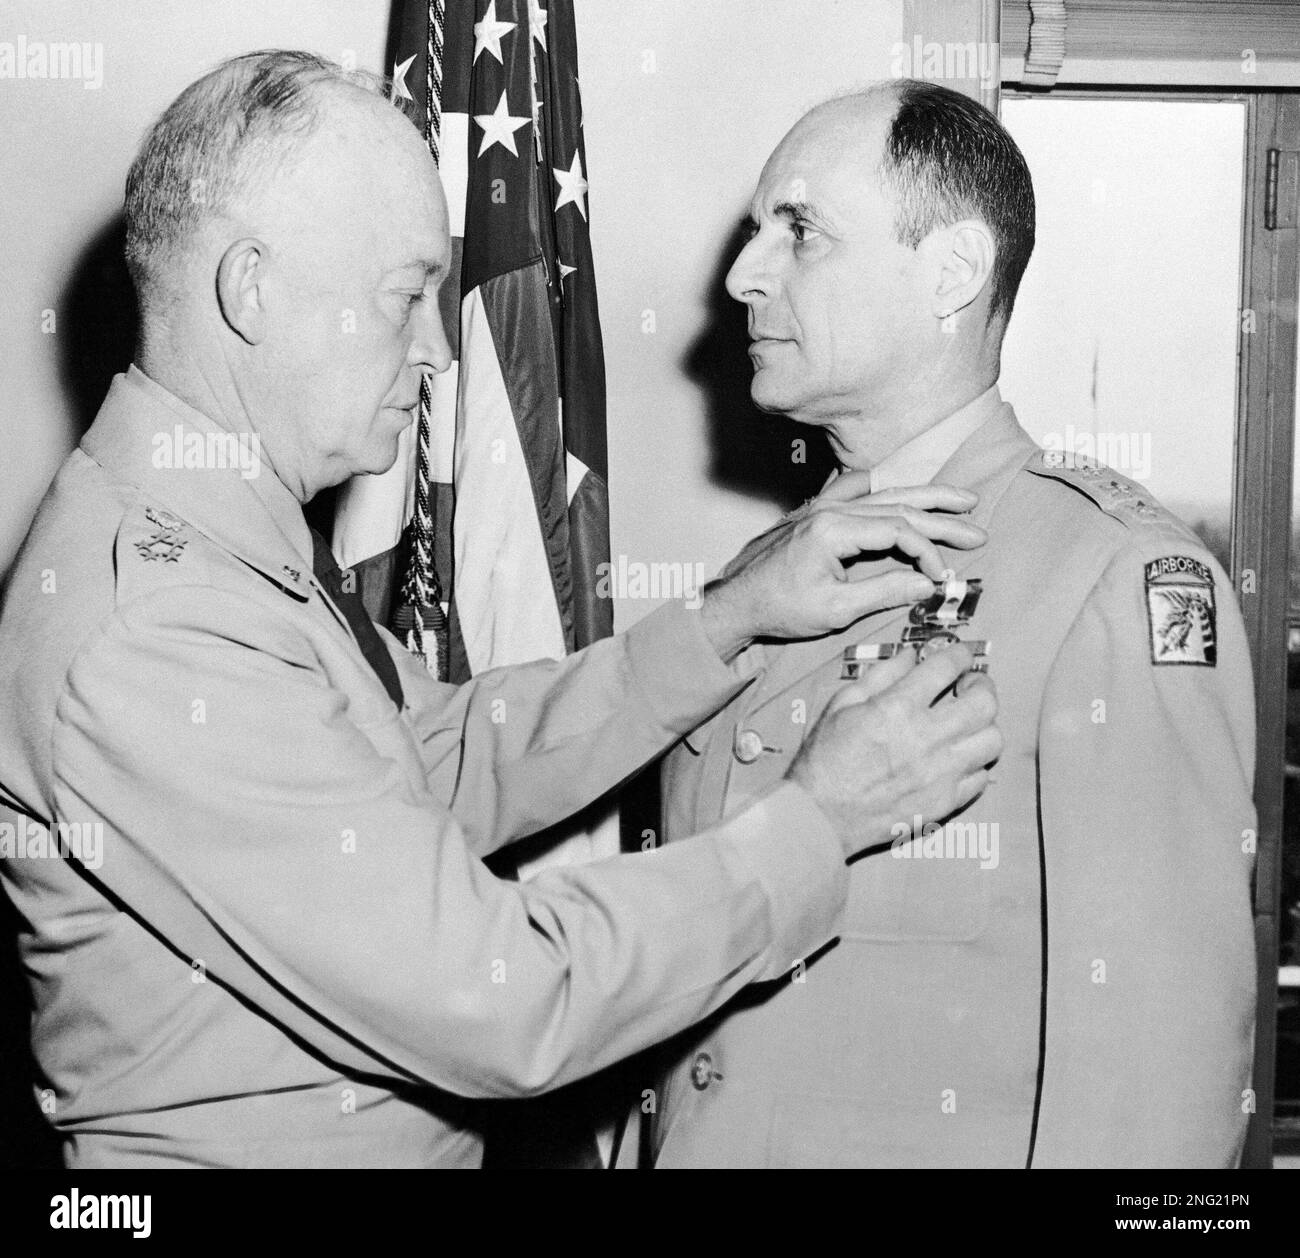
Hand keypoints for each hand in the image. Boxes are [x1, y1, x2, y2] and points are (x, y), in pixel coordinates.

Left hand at [699, 483, 984, 660]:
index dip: (927, 551)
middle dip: (942, 517)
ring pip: (883, 495)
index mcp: (833, 530)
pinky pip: (853, 490)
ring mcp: (820, 508)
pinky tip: (896, 487)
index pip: (898, 530)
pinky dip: (881, 488)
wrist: (736, 602)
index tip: (942, 577)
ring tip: (959, 499)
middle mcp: (829, 510)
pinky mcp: (814, 514)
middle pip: (898, 505)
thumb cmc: (779, 608)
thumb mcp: (836, 610)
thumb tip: (927, 584)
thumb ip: (884, 592)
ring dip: (922, 497)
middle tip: (977, 528)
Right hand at [787, 644, 1000, 861]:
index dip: (958, 655)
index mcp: (897, 708)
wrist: (821, 814)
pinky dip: (975, 762)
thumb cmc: (825, 759)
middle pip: (984, 702)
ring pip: (992, 740)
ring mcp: (941, 773)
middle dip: (982, 685)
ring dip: (983, 725)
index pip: (946, 667)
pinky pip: (981, 776)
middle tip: (970, 686)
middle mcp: (926, 738)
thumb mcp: (842, 705)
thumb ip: (881, 675)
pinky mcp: (945, 801)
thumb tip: (911, 656)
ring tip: (967, 723)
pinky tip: (959, 756)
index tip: (959, 655)